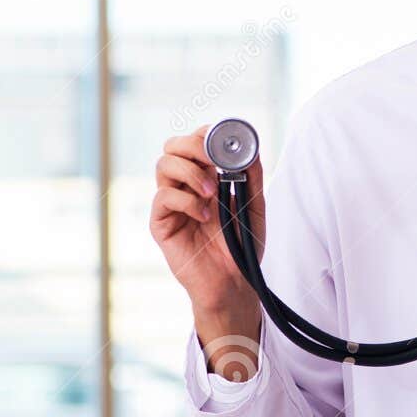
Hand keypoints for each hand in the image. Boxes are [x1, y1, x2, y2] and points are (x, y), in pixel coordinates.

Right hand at [150, 125, 264, 373]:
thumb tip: (251, 148)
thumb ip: (252, 177)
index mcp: (206, 177)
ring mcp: (171, 204)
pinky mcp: (161, 224)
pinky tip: (205, 216)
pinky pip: (163, 198)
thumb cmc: (242, 246)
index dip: (204, 134)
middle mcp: (185, 186)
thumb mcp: (255, 207)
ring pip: (163, 165)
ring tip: (211, 191)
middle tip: (213, 160)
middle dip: (192, 145)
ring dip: (189, 171)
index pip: (195, 142)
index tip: (222, 139)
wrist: (234, 283)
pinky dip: (187, 201)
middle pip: (172, 146)